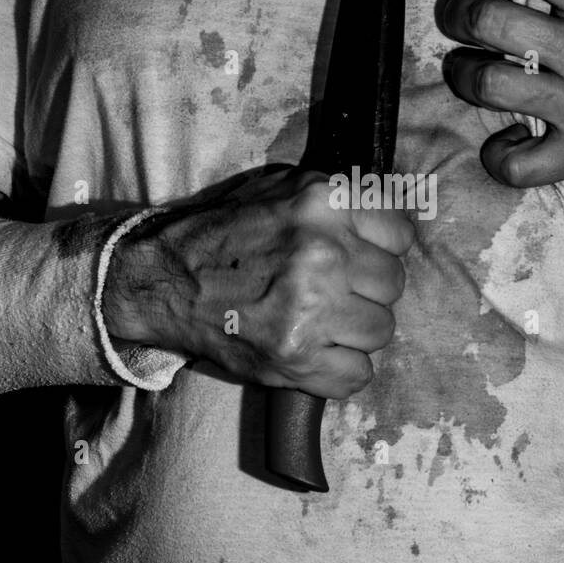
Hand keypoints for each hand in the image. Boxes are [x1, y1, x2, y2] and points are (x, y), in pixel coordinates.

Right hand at [103, 167, 414, 399]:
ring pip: (381, 331)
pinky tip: (313, 352)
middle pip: (393, 285)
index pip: (400, 232)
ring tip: (321, 322)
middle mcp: (323, 254)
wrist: (163, 280)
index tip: (361, 255)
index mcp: (324, 203)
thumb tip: (388, 215)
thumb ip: (337, 196)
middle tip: (335, 292)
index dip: (382, 247)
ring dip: (356, 331)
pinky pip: (357, 374)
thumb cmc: (224, 232)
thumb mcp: (280, 188)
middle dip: (367, 290)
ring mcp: (311, 310)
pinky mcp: (296, 357)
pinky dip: (339, 370)